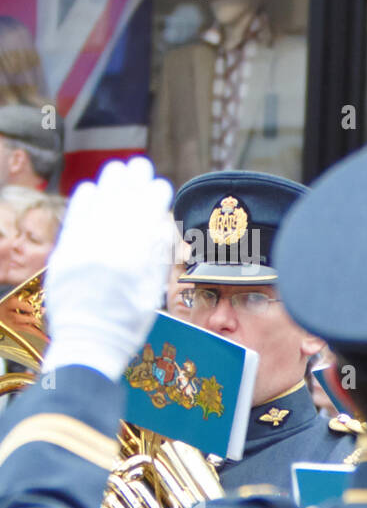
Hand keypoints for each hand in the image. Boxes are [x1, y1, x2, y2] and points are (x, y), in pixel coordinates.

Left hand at [42, 157, 174, 379]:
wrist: (89, 342)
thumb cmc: (127, 323)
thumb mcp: (151, 292)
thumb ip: (156, 258)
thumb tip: (161, 225)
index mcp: (134, 263)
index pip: (146, 219)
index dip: (154, 199)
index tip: (161, 184)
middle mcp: (107, 252)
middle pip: (121, 207)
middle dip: (132, 183)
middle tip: (140, 164)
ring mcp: (82, 252)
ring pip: (97, 209)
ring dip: (108, 186)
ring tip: (117, 168)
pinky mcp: (63, 254)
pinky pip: (74, 221)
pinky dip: (82, 204)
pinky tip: (91, 189)